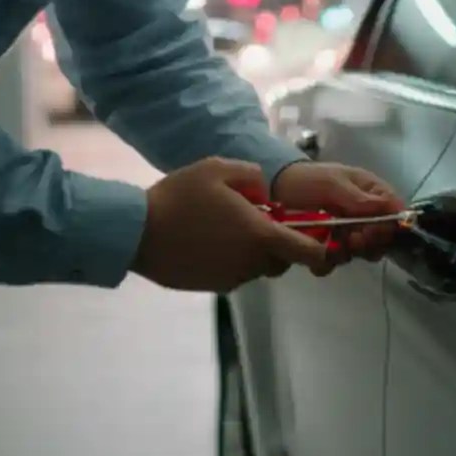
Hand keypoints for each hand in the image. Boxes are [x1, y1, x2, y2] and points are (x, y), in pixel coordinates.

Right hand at [132, 157, 327, 292]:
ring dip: (251, 251)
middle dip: (277, 243)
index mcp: (261, 236)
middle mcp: (251, 263)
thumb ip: (252, 176)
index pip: (308, 252)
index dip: (319, 246)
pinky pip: (234, 273)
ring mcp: (231, 278)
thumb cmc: (180, 197)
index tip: (315, 235)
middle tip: (254, 220)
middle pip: (281, 259)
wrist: (136, 233)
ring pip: (257, 267)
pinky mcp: (212, 287)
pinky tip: (207, 242)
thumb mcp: (218, 169)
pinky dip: (230, 260)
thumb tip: (266, 193)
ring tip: (225, 228)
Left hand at [272, 162, 404, 274]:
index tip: (373, 231)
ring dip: (350, 252)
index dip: (390, 225)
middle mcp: (363, 213)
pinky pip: (338, 260)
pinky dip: (329, 261)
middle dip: (369, 242)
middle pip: (382, 237)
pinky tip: (318, 255)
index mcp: (370, 192)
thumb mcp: (332, 184)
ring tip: (334, 246)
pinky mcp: (330, 246)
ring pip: (362, 251)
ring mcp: (347, 231)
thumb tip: (391, 209)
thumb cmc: (306, 180)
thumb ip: (358, 199)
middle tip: (352, 239)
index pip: (396, 211)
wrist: (274, 189)